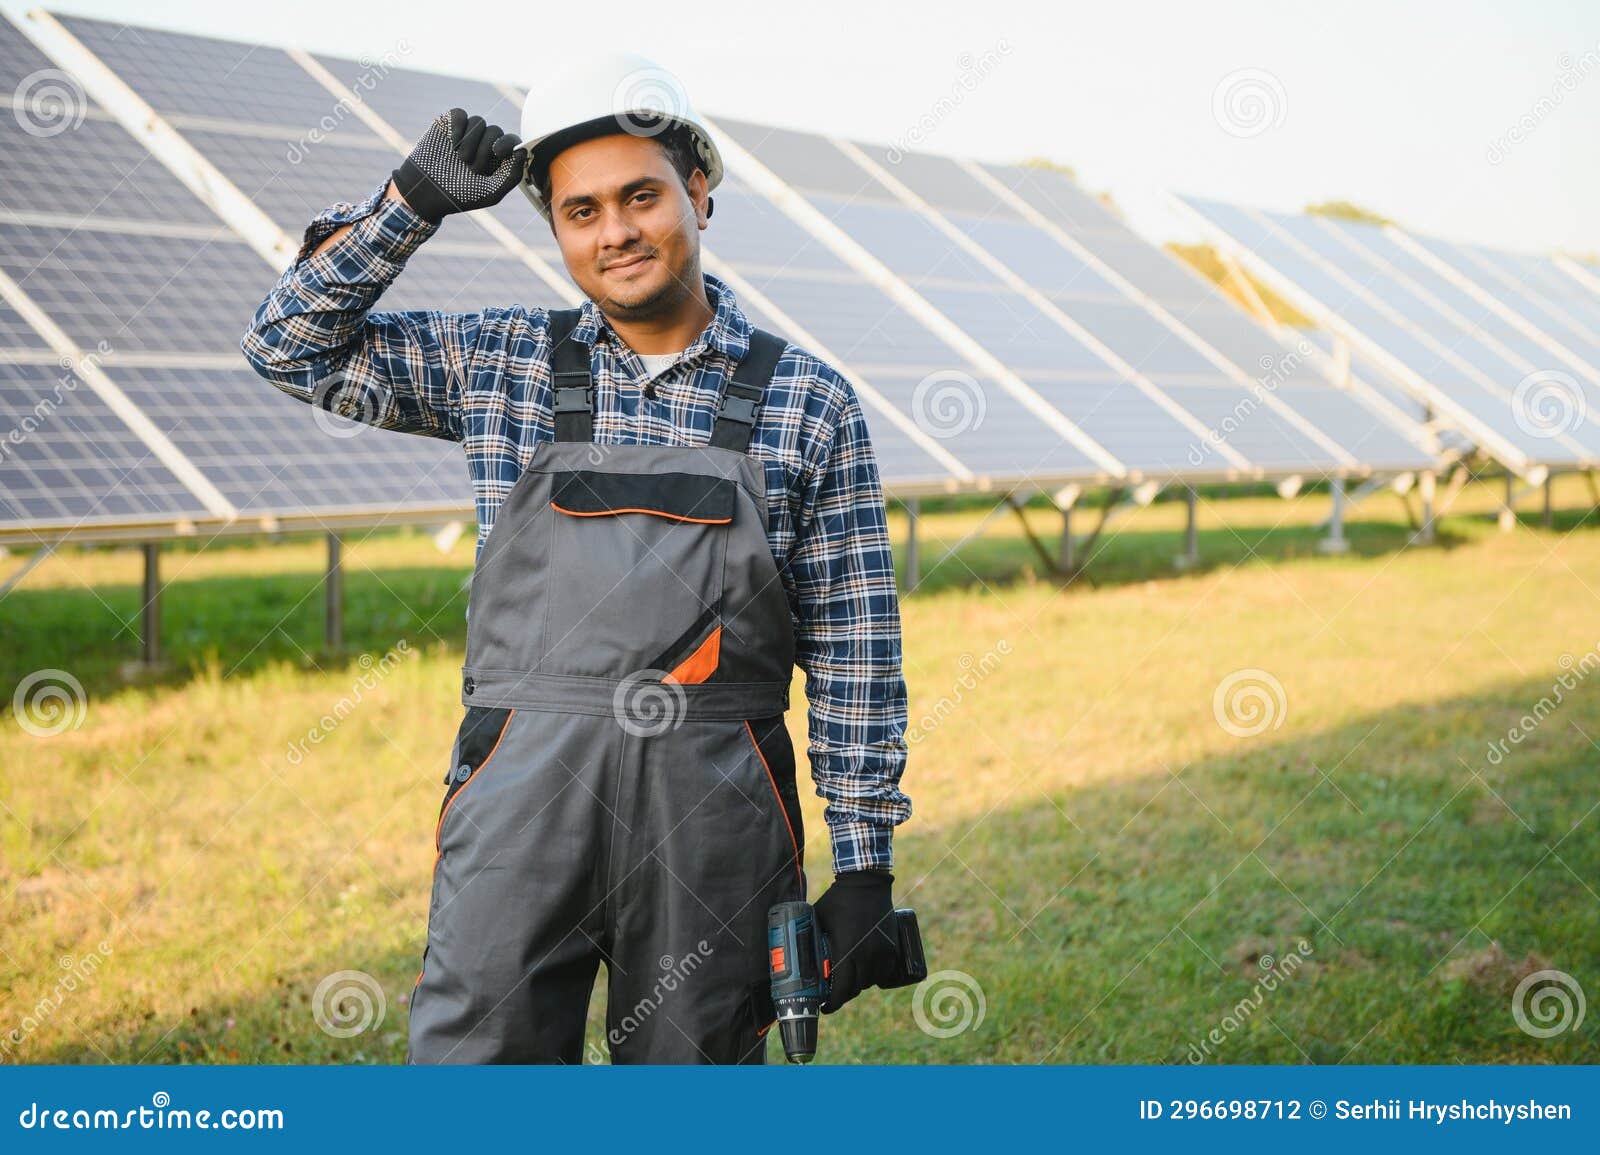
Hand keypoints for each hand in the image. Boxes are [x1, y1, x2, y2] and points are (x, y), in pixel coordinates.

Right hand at [392, 108, 526, 224]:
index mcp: (498, 159)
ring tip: (459, 159)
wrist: (427, 190)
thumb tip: (522, 151)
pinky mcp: (450, 123)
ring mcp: (467, 132)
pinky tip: (452, 141)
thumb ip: (512, 175)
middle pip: (495, 131)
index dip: (508, 143)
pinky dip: (458, 127)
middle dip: (484, 150)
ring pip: (478, 122)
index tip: (498, 152)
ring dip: (470, 142)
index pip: (512, 140)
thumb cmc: (461, 195)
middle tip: (471, 167)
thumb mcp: (491, 192)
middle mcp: (484, 143)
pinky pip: (461, 114)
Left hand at [814, 869, 898, 1012]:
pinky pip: (884, 971)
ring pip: (870, 981)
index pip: (841, 989)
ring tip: (847, 981)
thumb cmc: (837, 899)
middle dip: (843, 995)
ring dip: (858, 985)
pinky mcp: (892, 946)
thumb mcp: (818, 919)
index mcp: (847, 951)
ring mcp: (882, 951)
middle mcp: (867, 955)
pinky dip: (874, 976)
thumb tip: (794, 953)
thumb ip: (811, 939)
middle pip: (855, 988)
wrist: (866, 881)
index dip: (832, 1003)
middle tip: (833, 994)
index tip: (824, 1006)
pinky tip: (865, 972)